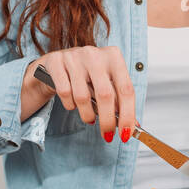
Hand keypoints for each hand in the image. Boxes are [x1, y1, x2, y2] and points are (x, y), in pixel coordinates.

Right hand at [20, 46, 136, 143]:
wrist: (57, 63)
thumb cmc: (86, 74)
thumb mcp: (106, 83)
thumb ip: (119, 101)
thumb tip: (133, 126)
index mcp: (113, 56)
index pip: (126, 89)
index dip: (128, 114)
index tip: (126, 133)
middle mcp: (94, 54)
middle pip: (105, 95)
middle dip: (107, 121)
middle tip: (107, 135)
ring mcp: (73, 56)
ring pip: (82, 97)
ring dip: (87, 115)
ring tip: (88, 117)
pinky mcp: (55, 62)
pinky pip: (64, 93)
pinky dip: (70, 105)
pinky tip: (72, 104)